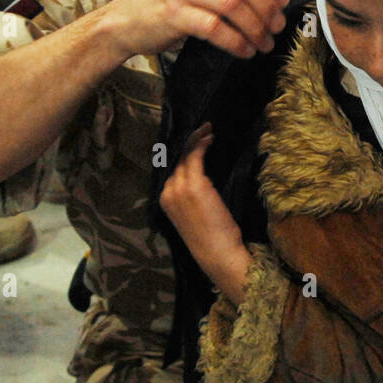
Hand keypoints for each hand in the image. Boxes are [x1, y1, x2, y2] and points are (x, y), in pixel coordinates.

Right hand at [109, 0, 288, 60]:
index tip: (283, 1)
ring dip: (255, 28)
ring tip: (264, 43)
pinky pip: (214, 27)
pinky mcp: (172, 13)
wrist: (131, 18)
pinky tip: (245, 51)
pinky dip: (236, 42)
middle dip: (267, 6)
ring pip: (231, 4)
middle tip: (277, 26)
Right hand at [160, 124, 250, 302]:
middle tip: (203, 129)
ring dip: (196, 140)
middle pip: (177, 160)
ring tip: (208, 130)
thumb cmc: (211, 237)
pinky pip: (195, 157)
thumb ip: (193, 196)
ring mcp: (179, 188)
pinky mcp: (195, 185)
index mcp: (165, 201)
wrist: (216, 253)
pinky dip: (202, 144)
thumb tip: (202, 181)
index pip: (173, 171)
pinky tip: (210, 137)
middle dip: (189, 143)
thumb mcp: (195, 215)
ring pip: (185, 156)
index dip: (184, 154)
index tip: (195, 143)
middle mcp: (168, 192)